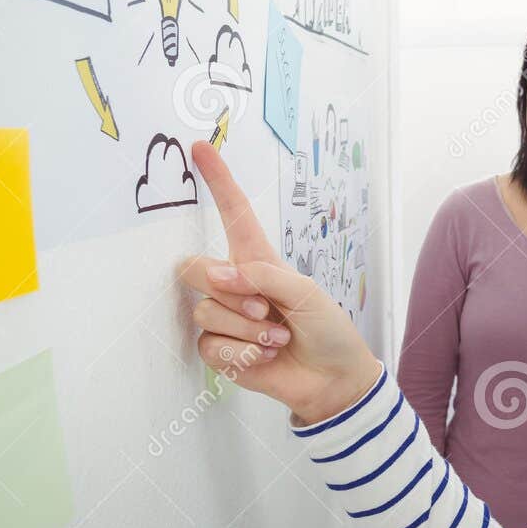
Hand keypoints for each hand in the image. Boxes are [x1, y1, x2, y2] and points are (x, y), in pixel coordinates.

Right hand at [179, 140, 383, 424]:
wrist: (333, 379)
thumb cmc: (328, 330)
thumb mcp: (307, 293)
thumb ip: (263, 276)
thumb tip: (219, 276)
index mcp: (259, 261)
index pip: (234, 215)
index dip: (219, 182)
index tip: (202, 147)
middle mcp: (237, 284)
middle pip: (193, 267)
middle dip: (225, 287)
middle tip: (263, 308)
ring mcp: (226, 318)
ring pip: (206, 311)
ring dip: (246, 329)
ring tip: (277, 339)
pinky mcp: (221, 350)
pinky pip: (210, 344)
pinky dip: (241, 352)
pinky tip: (265, 357)